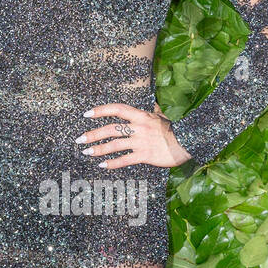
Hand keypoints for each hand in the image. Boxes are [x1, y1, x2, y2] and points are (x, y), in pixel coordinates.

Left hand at [76, 101, 192, 168]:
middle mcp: (138, 127)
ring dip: (98, 149)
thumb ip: (154, 110)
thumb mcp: (162, 116)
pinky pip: (125, 160)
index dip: (100, 111)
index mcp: (141, 116)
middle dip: (93, 134)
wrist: (188, 142)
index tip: (87, 114)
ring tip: (86, 152)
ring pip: (114, 145)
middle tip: (79, 139)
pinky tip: (102, 165)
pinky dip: (112, 163)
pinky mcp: (145, 155)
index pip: (116, 109)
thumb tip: (153, 102)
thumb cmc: (175, 130)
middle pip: (110, 129)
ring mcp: (141, 142)